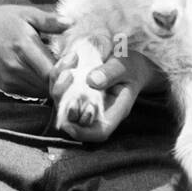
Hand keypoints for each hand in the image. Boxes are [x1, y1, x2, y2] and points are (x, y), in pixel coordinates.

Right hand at [0, 4, 66, 96]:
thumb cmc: (0, 21)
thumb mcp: (26, 13)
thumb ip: (49, 20)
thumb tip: (72, 23)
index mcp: (24, 47)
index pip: (51, 71)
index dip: (66, 71)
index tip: (75, 60)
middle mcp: (16, 68)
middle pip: (49, 85)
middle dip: (64, 80)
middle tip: (74, 69)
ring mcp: (10, 81)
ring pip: (42, 92)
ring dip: (54, 85)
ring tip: (63, 72)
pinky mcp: (7, 88)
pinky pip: (32, 93)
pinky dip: (43, 87)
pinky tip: (48, 75)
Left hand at [50, 50, 164, 141]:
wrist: (129, 63)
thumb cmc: (131, 67)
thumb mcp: (126, 66)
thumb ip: (111, 73)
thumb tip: (91, 81)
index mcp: (116, 110)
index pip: (100, 131)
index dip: (82, 132)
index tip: (68, 123)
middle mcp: (98, 110)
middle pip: (76, 120)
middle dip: (65, 103)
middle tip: (67, 76)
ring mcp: (85, 101)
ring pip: (64, 103)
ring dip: (60, 84)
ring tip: (70, 61)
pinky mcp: (75, 91)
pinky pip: (62, 88)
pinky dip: (60, 74)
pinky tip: (69, 58)